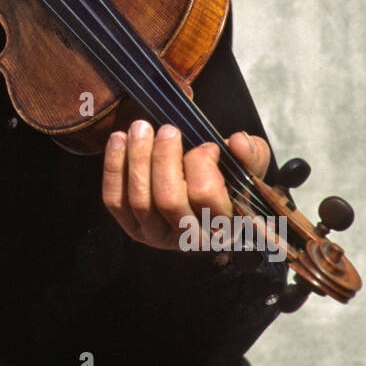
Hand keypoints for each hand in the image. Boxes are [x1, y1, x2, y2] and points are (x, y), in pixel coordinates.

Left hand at [101, 120, 269, 251]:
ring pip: (140, 200)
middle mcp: (189, 238)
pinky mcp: (132, 228)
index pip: (206, 196)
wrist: (206, 199)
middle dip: (164, 158)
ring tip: (141, 127)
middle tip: (167, 129)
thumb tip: (237, 141)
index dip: (202, 164)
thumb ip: (252, 154)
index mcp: (224, 226)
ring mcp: (157, 237)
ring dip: (137, 158)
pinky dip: (114, 167)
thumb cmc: (229, 182)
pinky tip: (118, 138)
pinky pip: (115, 200)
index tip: (207, 144)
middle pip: (168, 199)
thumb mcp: (249, 167)